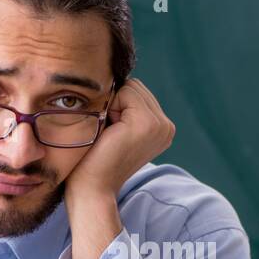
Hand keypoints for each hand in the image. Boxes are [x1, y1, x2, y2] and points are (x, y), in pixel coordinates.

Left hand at [64, 78, 174, 204]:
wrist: (91, 187)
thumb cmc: (94, 159)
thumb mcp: (116, 128)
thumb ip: (125, 105)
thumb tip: (115, 70)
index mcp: (162, 127)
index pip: (137, 91)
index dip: (117, 106)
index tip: (112, 135)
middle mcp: (167, 126)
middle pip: (135, 86)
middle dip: (116, 104)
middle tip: (109, 135)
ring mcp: (160, 125)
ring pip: (130, 87)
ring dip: (112, 106)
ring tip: (110, 134)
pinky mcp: (148, 123)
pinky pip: (125, 92)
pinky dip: (111, 108)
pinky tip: (109, 133)